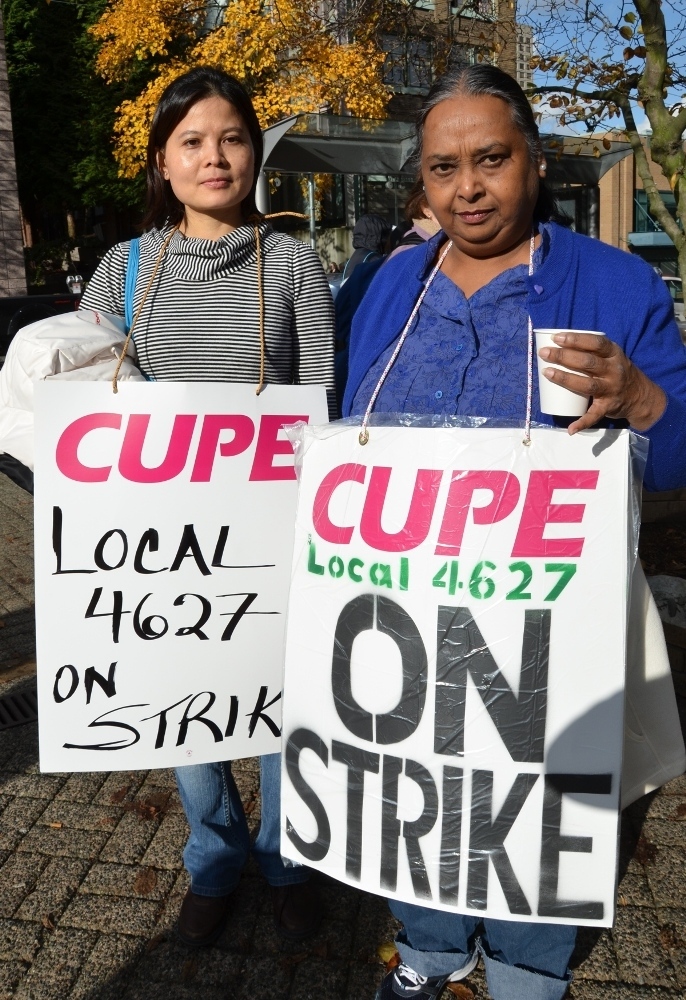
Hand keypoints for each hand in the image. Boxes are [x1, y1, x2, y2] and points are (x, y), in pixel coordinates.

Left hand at [538, 331, 666, 433]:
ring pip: (587, 384)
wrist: (641, 396)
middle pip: (588, 362)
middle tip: (544, 353)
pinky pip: (594, 415)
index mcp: (614, 354)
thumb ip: (592, 351)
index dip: (575, 339)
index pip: (595, 343)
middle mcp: (614, 370)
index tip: (556, 338)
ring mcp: (611, 389)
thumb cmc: (617, 372)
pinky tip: (570, 428)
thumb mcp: (612, 357)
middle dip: (564, 356)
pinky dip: (582, 423)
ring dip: (565, 379)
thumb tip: (558, 344)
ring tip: (547, 373)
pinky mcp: (609, 407)